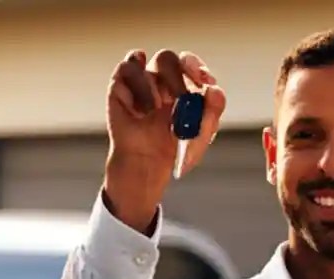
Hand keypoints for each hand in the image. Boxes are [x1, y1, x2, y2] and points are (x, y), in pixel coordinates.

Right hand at [103, 49, 226, 232]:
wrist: (145, 165)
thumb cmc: (173, 149)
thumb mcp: (200, 135)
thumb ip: (211, 112)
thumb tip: (214, 89)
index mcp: (184, 85)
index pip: (190, 64)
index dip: (195, 67)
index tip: (202, 79)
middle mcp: (162, 79)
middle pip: (168, 58)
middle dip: (176, 77)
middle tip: (179, 97)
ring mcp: (141, 80)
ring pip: (148, 64)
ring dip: (153, 89)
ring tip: (151, 112)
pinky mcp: (119, 85)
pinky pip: (127, 69)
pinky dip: (136, 88)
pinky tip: (137, 110)